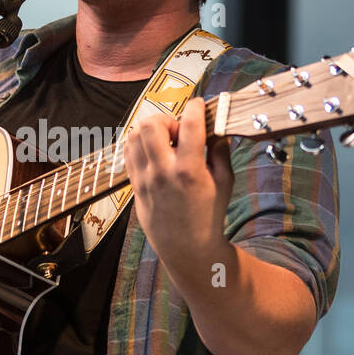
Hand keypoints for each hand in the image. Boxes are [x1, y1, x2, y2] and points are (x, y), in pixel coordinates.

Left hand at [124, 97, 233, 264]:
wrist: (186, 248)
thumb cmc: (208, 216)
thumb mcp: (225, 183)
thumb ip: (221, 152)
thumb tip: (218, 128)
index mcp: (189, 171)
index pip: (189, 124)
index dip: (195, 107)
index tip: (199, 106)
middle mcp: (163, 172)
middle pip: (151, 124)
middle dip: (167, 118)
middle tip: (178, 132)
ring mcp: (144, 179)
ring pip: (134, 135)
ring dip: (151, 130)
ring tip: (165, 142)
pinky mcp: (134, 185)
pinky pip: (128, 151)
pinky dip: (140, 144)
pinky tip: (155, 152)